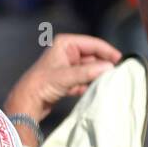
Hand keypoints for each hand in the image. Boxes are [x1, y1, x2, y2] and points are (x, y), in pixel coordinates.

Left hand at [3, 33, 120, 128]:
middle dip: (103, 65)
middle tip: (118, 74)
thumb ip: (88, 72)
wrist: (26, 103)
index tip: (121, 60)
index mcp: (65, 44)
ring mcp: (67, 67)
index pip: (93, 44)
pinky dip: (90, 84)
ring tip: (110, 82)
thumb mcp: (66, 77)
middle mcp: (67, 52)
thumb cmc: (41, 85)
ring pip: (89, 70)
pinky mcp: (67, 81)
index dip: (108, 51)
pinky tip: (98, 89)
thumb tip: (110, 68)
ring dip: (97, 76)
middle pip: (92, 57)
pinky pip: (84, 80)